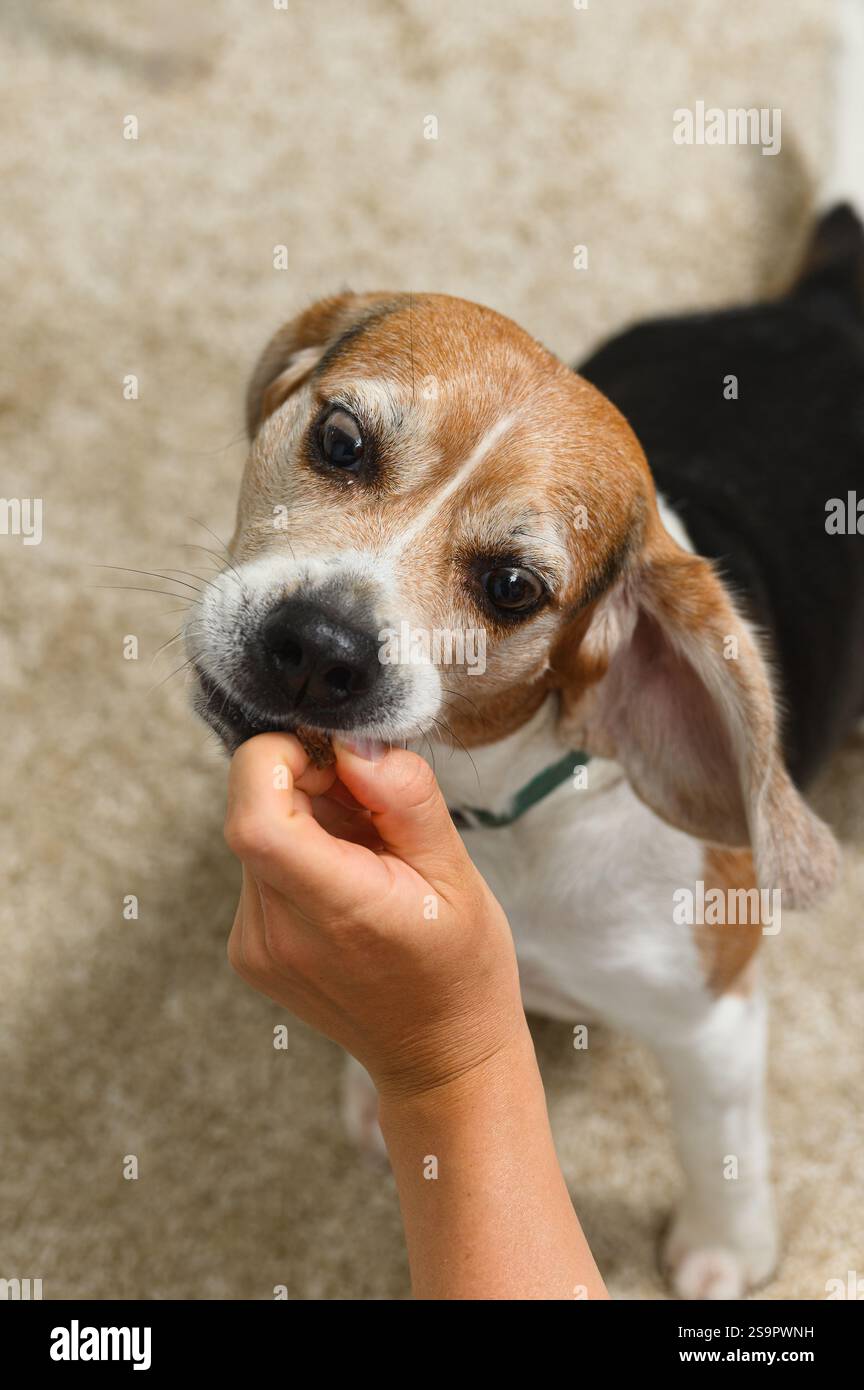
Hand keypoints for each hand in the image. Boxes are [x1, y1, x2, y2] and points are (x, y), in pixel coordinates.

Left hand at [224, 733, 526, 1100]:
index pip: (253, 816)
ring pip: (253, 834)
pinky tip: (346, 879)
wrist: (440, 1055)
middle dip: (303, 782)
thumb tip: (355, 742)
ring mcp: (254, 945)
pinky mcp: (247, 948)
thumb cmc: (460, 964)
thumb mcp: (456, 871)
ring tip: (366, 852)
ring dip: (302, 818)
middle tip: (367, 805)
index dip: (279, 761)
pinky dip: (295, 851)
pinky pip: (258, 867)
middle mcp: (276, 932)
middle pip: (250, 812)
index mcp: (336, 910)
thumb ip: (404, 798)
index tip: (332, 759)